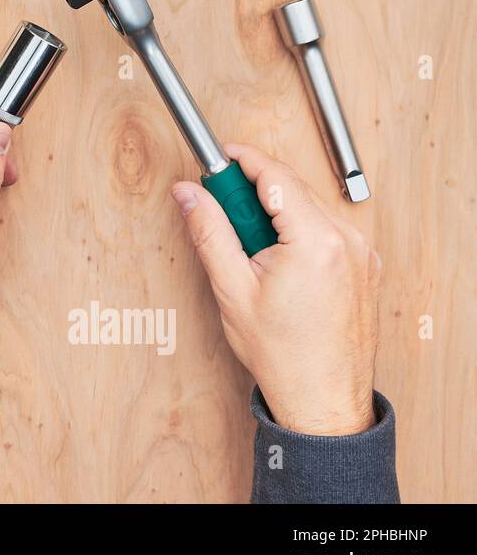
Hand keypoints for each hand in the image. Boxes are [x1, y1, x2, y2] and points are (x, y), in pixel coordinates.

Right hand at [171, 143, 380, 434]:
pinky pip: (325, 230)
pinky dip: (296, 231)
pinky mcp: (365, 266)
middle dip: (252, 190)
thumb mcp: (232, 288)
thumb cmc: (284, 354)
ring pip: (308, 208)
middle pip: (293, 188)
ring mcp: (362, 254)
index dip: (243, 159)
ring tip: (246, 249)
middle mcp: (348, 241)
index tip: (219, 155)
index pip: (276, 175)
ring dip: (273, 213)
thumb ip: (209, 230)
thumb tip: (188, 193)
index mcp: (317, 241)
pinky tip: (273, 259)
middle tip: (218, 207)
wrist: (323, 399)